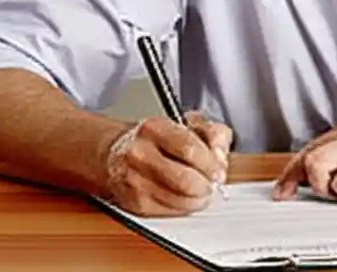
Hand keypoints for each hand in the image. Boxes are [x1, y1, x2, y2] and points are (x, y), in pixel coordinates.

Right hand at [101, 113, 232, 216]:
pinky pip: (169, 212)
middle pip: (184, 179)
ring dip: (198, 199)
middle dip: (206, 185)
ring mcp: (134, 180)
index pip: (189, 149)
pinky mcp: (134, 203)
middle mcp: (139, 153)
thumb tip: (220, 157)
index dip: (210, 163)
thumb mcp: (187, 124)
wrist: (115, 154)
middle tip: (213, 184)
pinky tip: (186, 198)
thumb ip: (213, 133)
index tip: (219, 170)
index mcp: (154, 128)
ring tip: (201, 191)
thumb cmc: (157, 140)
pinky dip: (184, 208)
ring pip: (178, 199)